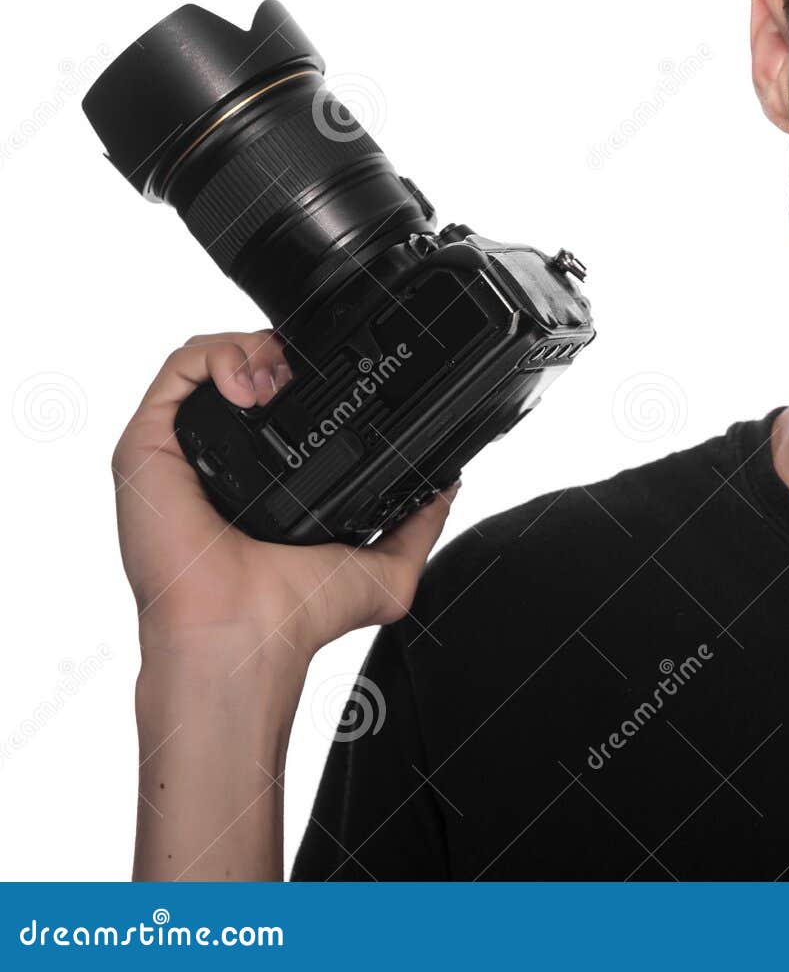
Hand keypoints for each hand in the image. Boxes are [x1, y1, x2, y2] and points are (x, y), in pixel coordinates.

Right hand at [112, 329, 457, 668]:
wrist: (247, 635)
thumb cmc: (298, 616)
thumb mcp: (383, 569)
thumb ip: (419, 525)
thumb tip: (447, 486)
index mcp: (260, 482)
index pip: (276, 400)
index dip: (306, 374)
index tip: (337, 377)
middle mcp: (217, 461)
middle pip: (242, 367)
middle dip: (280, 351)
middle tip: (306, 374)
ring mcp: (180, 451)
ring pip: (208, 360)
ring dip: (252, 347)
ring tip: (280, 379)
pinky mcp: (147, 448)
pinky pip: (174, 372)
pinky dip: (218, 356)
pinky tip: (252, 385)